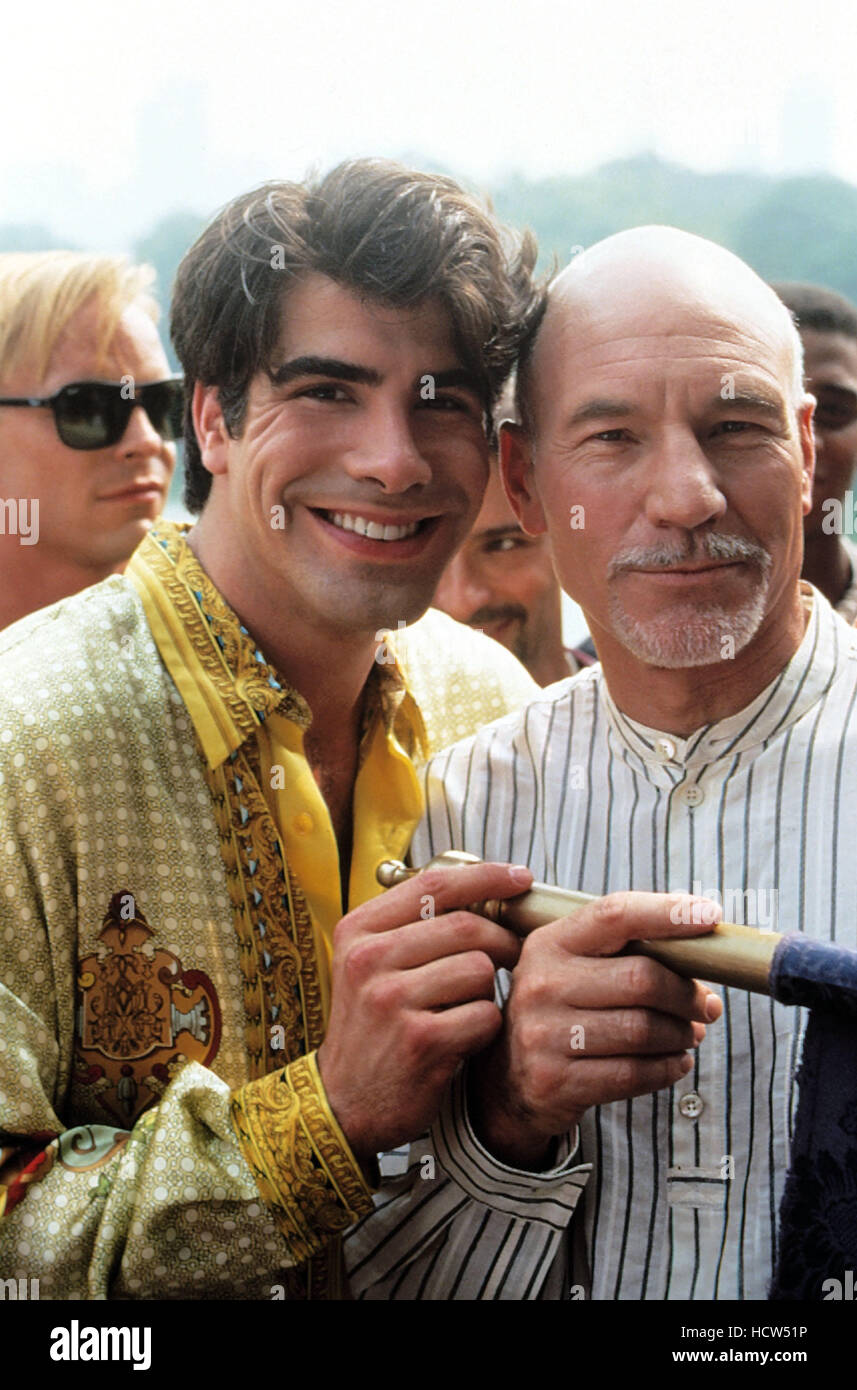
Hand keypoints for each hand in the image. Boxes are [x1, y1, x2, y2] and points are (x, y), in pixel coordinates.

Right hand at [317, 859, 533, 1167]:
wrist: (345, 1102)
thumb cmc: (372, 1027)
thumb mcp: (371, 965)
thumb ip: (413, 925)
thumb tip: (484, 890)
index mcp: (359, 931)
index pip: (434, 886)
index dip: (486, 876)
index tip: (520, 877)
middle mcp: (370, 960)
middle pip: (467, 926)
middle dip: (502, 939)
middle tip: (511, 955)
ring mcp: (393, 1001)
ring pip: (481, 969)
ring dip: (489, 990)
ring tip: (469, 1006)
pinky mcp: (421, 1041)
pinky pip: (485, 1014)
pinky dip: (486, 1026)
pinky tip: (465, 1037)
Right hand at [469, 890, 724, 1167]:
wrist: (509, 1078)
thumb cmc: (561, 1011)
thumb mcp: (572, 966)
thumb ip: (624, 951)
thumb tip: (704, 956)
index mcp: (549, 943)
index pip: (615, 915)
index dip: (667, 913)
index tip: (709, 917)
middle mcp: (541, 983)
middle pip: (642, 978)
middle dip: (688, 994)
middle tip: (708, 1005)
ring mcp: (544, 1034)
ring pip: (643, 1029)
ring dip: (682, 1034)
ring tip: (689, 1034)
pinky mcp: (556, 1080)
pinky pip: (634, 1073)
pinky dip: (668, 1068)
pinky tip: (676, 1061)